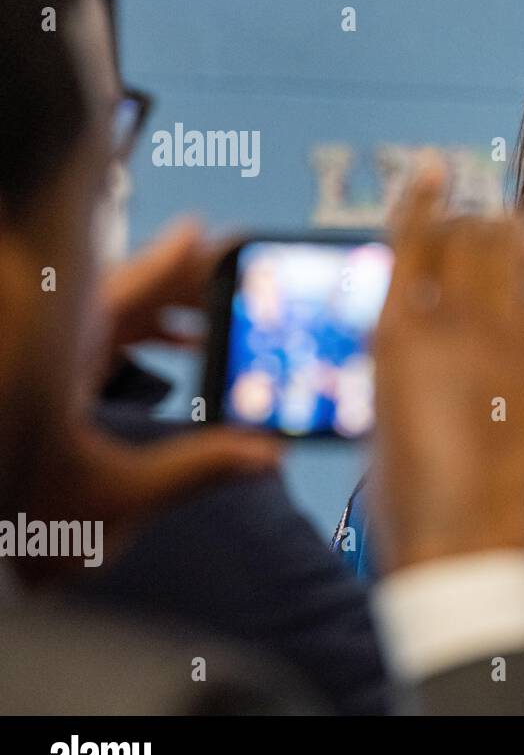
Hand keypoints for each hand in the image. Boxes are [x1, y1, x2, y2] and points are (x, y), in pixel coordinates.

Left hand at [14, 218, 279, 586]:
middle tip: (243, 277)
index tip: (209, 236)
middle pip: (129, 296)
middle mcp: (56, 351)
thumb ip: (199, 470)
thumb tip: (268, 456)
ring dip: (175, 309)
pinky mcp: (55, 380)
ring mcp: (54, 363)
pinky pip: (112, 335)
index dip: (172, 263)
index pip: (126, 295)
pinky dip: (154, 331)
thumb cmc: (21, 519)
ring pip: (121, 314)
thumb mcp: (119, 497)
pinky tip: (186, 345)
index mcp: (61, 363)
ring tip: (227, 314)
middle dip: (189, 285)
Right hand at [369, 168, 523, 571]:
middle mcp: (454, 328)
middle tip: (475, 218)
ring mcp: (512, 346)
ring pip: (517, 253)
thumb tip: (411, 318)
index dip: (423, 196)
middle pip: (468, 235)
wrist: (469, 541)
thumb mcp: (383, 408)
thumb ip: (401, 353)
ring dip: (510, 229)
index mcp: (396, 337)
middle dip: (469, 218)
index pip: (412, 237)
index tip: (432, 172)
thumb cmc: (412, 489)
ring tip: (511, 224)